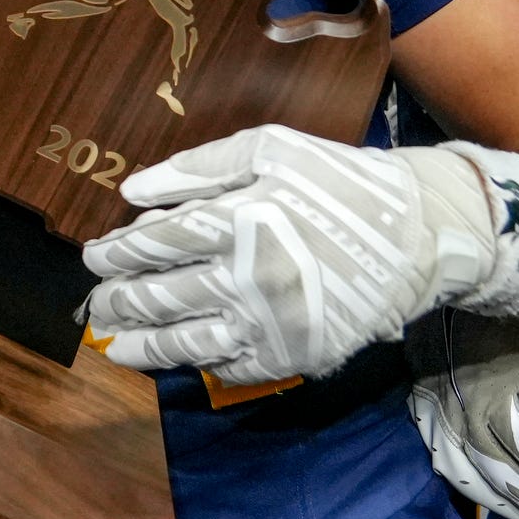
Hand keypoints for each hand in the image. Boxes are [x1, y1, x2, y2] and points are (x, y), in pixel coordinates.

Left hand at [82, 127, 518, 384]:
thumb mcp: (273, 150)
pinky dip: (199, 364)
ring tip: (113, 342)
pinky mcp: (295, 357)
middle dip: (118, 301)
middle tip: (95, 303)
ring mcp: (270, 324)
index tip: (95, 258)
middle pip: (160, 296)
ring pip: (185, 343)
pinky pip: (232, 368)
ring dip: (141, 344)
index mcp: (237, 220)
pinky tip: (180, 357)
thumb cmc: (342, 181)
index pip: (155, 244)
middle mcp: (246, 277)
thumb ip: (199, 167)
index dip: (117, 253)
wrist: (423, 234)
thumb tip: (133, 191)